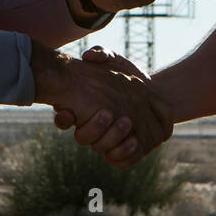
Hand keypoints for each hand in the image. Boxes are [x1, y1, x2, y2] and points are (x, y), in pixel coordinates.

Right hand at [30, 43, 172, 166]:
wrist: (153, 92)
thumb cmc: (127, 74)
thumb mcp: (114, 59)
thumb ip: (101, 54)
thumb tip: (88, 56)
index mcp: (82, 108)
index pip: (64, 117)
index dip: (62, 117)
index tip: (66, 112)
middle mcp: (92, 127)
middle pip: (83, 137)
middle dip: (93, 128)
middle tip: (108, 112)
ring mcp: (108, 139)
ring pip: (101, 148)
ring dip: (111, 138)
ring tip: (127, 122)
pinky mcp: (125, 149)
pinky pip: (120, 161)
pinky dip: (125, 154)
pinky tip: (134, 141)